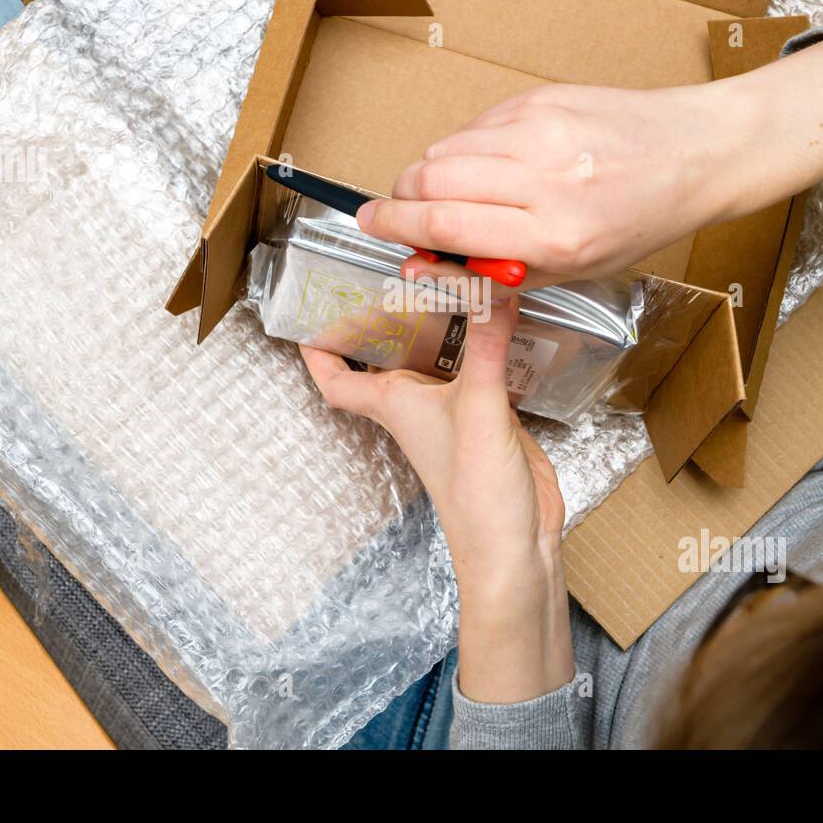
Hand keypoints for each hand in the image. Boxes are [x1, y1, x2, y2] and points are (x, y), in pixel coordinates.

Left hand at [299, 299, 574, 702]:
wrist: (511, 546)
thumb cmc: (476, 497)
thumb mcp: (479, 409)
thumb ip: (486, 346)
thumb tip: (493, 292)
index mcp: (394, 403)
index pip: (336, 376)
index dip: (317, 346)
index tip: (311, 310)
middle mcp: (417, 405)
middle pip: (385, 358)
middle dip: (383, 320)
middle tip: (390, 276)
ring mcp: (452, 412)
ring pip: (433, 361)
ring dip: (437, 329)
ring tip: (448, 285)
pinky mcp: (488, 418)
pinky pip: (476, 371)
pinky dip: (482, 346)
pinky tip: (500, 326)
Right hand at [356, 39, 822, 284]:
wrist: (696, 154)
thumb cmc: (641, 220)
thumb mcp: (575, 269)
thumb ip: (495, 269)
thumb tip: (424, 264)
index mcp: (556, 234)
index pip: (445, 225)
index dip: (395, 227)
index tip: (371, 227)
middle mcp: (546, 178)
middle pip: (431, 177)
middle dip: (401, 198)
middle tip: (397, 213)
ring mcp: (542, 129)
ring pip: (445, 148)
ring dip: (430, 175)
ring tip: (448, 195)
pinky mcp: (541, 97)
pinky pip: (474, 126)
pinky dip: (466, 150)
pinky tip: (489, 167)